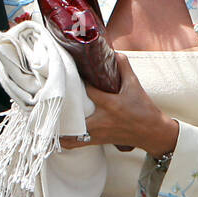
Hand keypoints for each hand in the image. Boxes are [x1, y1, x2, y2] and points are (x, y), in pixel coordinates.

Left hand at [59, 52, 178, 157]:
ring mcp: (99, 133)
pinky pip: (77, 144)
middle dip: (62, 109)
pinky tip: (53, 138)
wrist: (152, 133)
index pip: (90, 91)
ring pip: (73, 135)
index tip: (69, 73)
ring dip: (59, 129)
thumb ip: (124, 68)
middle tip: (48, 101)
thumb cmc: (144, 109)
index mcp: (112, 105)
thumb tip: (114, 52)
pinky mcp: (98, 140)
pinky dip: (65, 142)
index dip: (78, 81)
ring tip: (44, 121)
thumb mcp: (135, 86)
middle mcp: (103, 120)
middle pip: (75, 116)